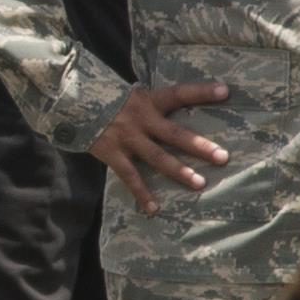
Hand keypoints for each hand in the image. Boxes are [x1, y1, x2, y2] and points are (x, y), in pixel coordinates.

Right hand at [91, 81, 230, 215]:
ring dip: (178, 171)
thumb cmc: (108, 100)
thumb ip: (151, 103)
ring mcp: (127, 138)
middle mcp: (141, 119)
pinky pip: (130, 177)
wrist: (74, 103)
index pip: (179, 93)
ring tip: (199, 183)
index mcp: (148, 101)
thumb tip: (176, 104)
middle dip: (199, 146)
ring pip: (157, 157)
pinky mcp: (112, 153)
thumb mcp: (133, 95)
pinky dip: (141, 193)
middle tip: (223, 157)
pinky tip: (153, 209)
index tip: (225, 90)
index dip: (201, 91)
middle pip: (175, 134)